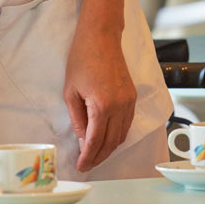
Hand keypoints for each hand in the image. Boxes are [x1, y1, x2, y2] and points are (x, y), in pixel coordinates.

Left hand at [63, 21, 136, 172]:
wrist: (101, 37)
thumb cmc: (82, 59)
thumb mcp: (71, 91)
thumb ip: (77, 119)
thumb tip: (84, 139)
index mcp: (102, 106)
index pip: (96, 141)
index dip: (88, 157)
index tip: (81, 166)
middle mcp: (120, 107)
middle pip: (111, 143)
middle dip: (99, 157)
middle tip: (87, 165)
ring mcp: (130, 101)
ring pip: (122, 135)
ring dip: (109, 148)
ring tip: (95, 154)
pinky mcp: (133, 96)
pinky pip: (127, 123)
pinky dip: (118, 135)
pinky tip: (107, 137)